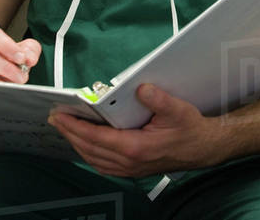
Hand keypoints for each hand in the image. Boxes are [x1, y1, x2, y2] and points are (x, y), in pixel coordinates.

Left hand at [48, 84, 223, 177]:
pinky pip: (103, 165)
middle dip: (70, 134)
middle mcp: (129, 162)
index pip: (96, 138)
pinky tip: (85, 144)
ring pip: (94, 159)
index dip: (75, 127)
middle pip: (89, 149)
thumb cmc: (190, 129)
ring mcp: (130, 169)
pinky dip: (89, 154)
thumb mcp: (177, 109)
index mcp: (136, 147)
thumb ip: (158, 99)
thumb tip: (140, 88)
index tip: (59, 116)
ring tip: (65, 129)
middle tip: (55, 119)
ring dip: (77, 144)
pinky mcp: (132, 170)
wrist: (204, 149)